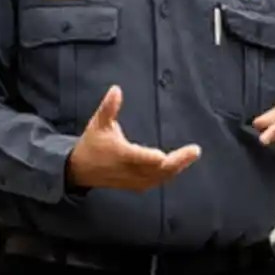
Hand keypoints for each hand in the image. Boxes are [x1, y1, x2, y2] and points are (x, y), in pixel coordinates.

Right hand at [66, 85, 201, 190]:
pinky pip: (156, 182)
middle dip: (177, 162)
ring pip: (159, 178)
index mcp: (121, 155)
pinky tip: (178, 166)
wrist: (80, 169)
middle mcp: (129, 170)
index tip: (164, 154)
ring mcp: (133, 180)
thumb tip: (117, 89)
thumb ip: (109, 107)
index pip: (140, 158)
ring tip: (190, 156)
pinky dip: (168, 174)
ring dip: (176, 168)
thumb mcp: (98, 123)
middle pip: (157, 170)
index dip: (152, 158)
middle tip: (194, 151)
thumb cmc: (92, 144)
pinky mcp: (135, 185)